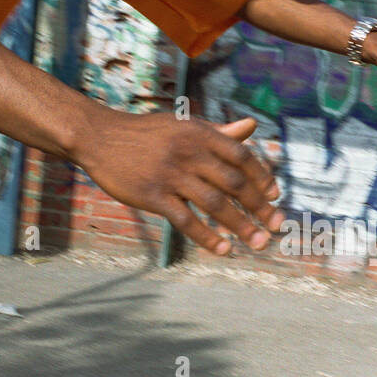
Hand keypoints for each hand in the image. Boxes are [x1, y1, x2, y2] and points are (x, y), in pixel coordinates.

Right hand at [74, 112, 284, 254]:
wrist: (99, 137)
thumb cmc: (147, 133)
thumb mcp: (183, 126)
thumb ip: (219, 132)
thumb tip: (252, 126)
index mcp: (200, 134)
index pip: (241, 157)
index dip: (262, 178)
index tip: (274, 197)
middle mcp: (189, 152)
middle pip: (234, 183)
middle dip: (259, 207)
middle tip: (277, 225)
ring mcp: (171, 175)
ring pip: (214, 204)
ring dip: (241, 226)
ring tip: (259, 242)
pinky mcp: (152, 195)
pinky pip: (185, 220)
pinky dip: (206, 237)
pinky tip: (222, 249)